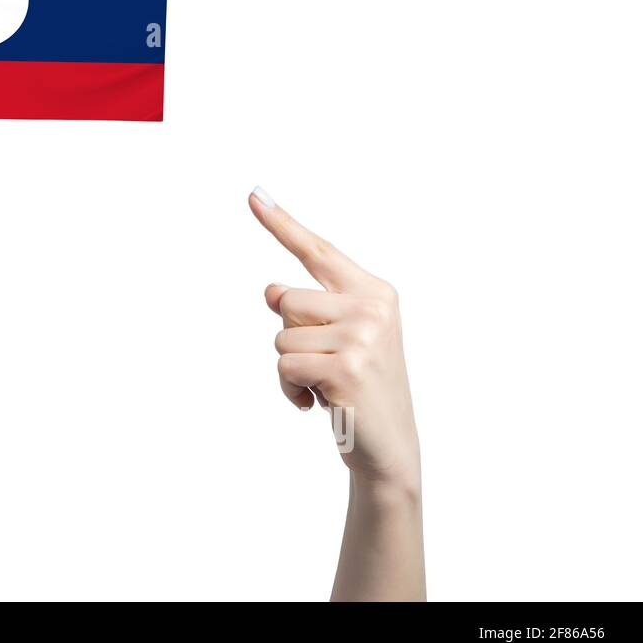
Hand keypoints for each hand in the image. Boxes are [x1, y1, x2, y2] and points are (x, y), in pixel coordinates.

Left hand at [250, 188, 418, 488]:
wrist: (389, 448)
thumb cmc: (359, 389)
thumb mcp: (342, 339)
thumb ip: (312, 308)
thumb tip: (271, 290)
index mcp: (374, 292)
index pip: (318, 251)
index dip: (281, 223)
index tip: (252, 195)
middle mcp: (372, 307)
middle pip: (284, 299)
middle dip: (292, 336)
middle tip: (325, 364)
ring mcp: (362, 336)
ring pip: (280, 337)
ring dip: (290, 368)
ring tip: (324, 385)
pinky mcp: (346, 367)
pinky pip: (284, 367)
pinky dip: (290, 391)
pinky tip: (318, 404)